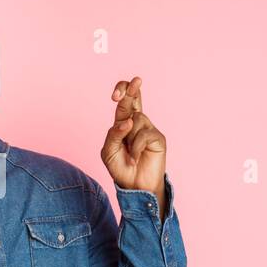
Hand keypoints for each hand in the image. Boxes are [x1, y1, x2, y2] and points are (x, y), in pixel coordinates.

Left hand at [100, 76, 168, 216]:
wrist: (135, 186)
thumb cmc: (121, 168)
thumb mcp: (109, 151)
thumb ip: (113, 134)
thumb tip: (127, 121)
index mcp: (123, 123)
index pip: (124, 102)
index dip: (122, 92)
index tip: (115, 95)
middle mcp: (137, 123)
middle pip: (134, 100)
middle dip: (132, 89)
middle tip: (136, 80)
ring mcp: (149, 129)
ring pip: (137, 119)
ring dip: (129, 137)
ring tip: (129, 155)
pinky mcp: (158, 138)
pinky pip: (144, 134)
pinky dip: (136, 147)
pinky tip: (135, 158)